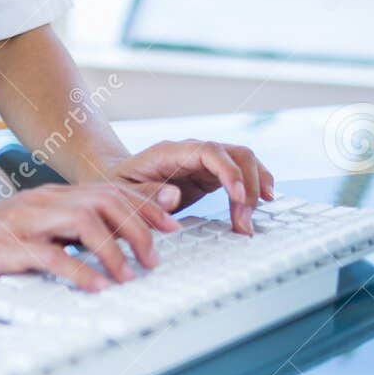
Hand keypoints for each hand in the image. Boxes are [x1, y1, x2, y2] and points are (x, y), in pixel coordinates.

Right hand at [0, 182, 178, 291]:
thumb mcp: (35, 229)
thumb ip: (70, 230)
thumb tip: (112, 241)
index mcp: (54, 197)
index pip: (110, 190)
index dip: (147, 203)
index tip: (174, 220)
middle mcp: (46, 202)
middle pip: (106, 201)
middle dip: (140, 227)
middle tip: (156, 257)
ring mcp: (28, 221)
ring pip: (85, 222)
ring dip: (115, 249)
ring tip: (131, 275)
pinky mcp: (10, 246)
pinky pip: (52, 256)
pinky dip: (80, 272)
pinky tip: (97, 287)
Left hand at [104, 140, 274, 233]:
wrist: (113, 180)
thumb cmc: (115, 184)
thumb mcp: (120, 192)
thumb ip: (145, 194)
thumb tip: (175, 195)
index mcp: (171, 152)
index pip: (210, 151)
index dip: (229, 171)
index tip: (238, 197)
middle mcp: (193, 153)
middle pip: (236, 154)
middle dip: (248, 186)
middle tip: (243, 222)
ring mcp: (204, 163)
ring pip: (244, 162)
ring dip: (255, 188)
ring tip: (250, 220)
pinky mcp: (210, 177)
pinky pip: (241, 176)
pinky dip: (254, 188)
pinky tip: (260, 204)